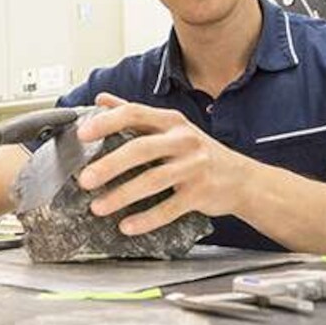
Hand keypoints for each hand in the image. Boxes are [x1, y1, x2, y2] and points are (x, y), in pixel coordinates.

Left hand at [76, 93, 253, 234]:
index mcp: (171, 121)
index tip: (83, 134)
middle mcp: (183, 140)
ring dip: (122, 195)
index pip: (135, 113)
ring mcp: (194, 167)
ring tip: (98, 207)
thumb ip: (135, 114)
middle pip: (141, 149)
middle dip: (110, 165)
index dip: (106, 122)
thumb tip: (102, 99)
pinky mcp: (201, 193)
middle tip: (85, 179)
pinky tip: (127, 225)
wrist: (243, 178)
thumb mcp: (171, 127)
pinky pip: (170, 208)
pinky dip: (146, 219)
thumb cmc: (199, 152)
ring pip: (153, 180)